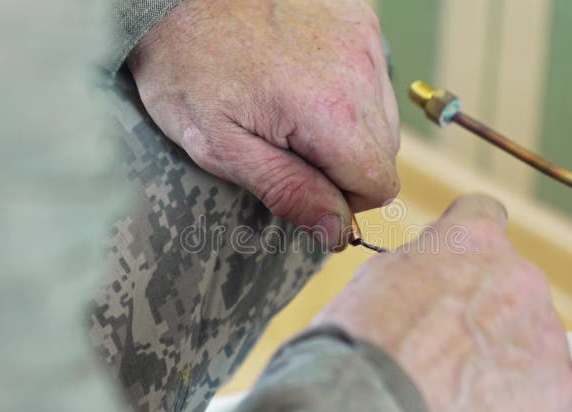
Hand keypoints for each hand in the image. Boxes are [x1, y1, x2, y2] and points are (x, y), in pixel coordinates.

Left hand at [128, 0, 399, 250]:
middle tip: (288, 145)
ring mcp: (362, 39)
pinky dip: (346, 88)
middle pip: (384, 152)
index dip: (344, 199)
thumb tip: (336, 231)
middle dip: (343, 163)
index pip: (380, 185)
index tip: (304, 183)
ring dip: (347, 126)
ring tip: (292, 108)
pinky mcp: (358, 18)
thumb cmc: (187, 65)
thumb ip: (286, 191)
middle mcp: (360, 70)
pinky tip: (303, 78)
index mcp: (330, 112)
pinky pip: (372, 76)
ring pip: (381, 115)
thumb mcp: (221, 146)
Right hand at [315, 195, 571, 411]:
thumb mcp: (374, 281)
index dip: (468, 246)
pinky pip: (560, 386)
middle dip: (486, 312)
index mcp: (469, 239)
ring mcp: (547, 331)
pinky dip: (533, 401)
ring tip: (460, 389)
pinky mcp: (562, 386)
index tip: (459, 268)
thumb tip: (424, 276)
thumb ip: (416, 267)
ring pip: (534, 338)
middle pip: (511, 286)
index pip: (485, 215)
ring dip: (506, 356)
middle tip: (446, 348)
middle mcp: (519, 275)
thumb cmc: (361, 348)